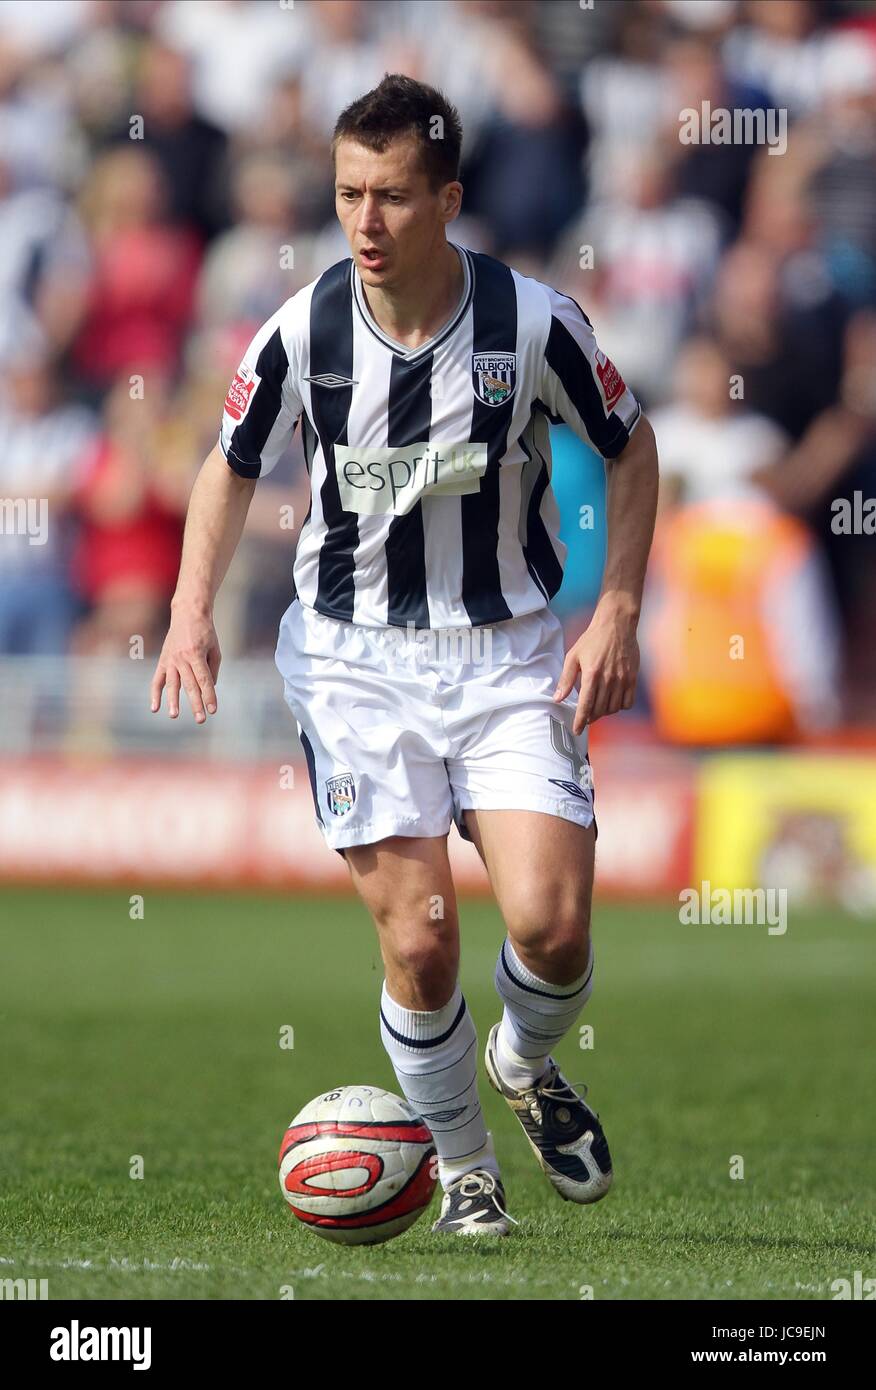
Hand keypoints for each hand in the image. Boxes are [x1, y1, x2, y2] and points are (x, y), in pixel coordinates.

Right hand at [150, 603, 220, 723]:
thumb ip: (213, 669)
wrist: (187, 613)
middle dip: (196, 704)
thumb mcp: (215, 649)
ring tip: (174, 716)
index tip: (213, 710)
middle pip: (190, 685)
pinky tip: (155, 708)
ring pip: (172, 684)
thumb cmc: (205, 632)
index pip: (204, 680)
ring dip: (173, 701)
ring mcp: (170, 660)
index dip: (209, 696)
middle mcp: (182, 658)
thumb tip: (209, 688)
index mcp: (197, 654)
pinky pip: (157, 680)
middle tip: (200, 720)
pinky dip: (155, 694)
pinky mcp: (163, 661)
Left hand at [553, 595, 639, 734]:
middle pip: (599, 709)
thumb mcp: (573, 656)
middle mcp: (609, 679)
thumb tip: (558, 699)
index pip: (586, 705)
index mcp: (592, 674)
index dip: (580, 721)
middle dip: (591, 718)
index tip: (576, 730)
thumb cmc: (592, 640)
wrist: (617, 625)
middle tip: (585, 717)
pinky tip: (612, 702)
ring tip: (597, 708)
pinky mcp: (632, 678)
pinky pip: (628, 702)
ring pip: (613, 708)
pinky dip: (619, 707)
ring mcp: (622, 679)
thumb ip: (566, 679)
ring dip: (604, 713)